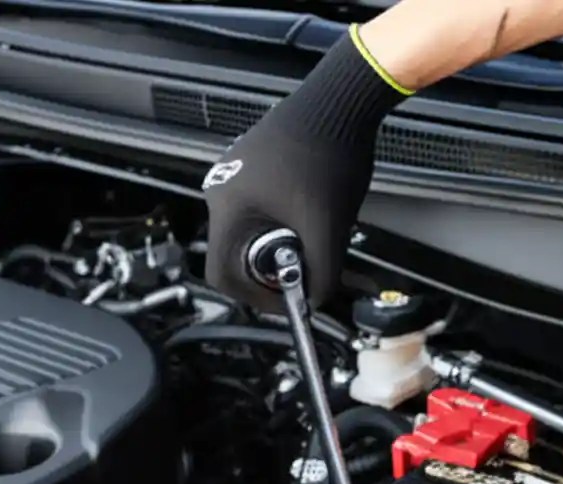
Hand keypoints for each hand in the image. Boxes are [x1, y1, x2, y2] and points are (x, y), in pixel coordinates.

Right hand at [204, 27, 408, 312]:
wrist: (340, 102)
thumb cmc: (329, 157)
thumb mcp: (328, 228)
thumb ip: (322, 273)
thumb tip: (316, 300)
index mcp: (228, 208)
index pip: (222, 275)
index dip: (255, 299)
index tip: (285, 303)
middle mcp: (222, 189)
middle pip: (240, 253)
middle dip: (277, 268)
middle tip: (309, 271)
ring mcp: (237, 173)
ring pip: (257, 230)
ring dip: (287, 244)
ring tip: (320, 237)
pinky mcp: (255, 163)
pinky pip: (266, 206)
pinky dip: (289, 221)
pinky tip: (318, 214)